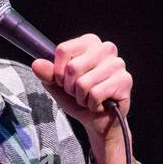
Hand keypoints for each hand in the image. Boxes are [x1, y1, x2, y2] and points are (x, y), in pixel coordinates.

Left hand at [30, 34, 132, 148]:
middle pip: (73, 67)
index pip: (63, 49)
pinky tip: (100, 103)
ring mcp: (117, 64)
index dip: (57, 71)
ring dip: (82, 97)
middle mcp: (106, 49)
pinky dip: (93, 104)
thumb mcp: (57, 86)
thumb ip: (47, 74)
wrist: (96, 120)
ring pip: (84, 83)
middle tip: (79, 92)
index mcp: (89, 43)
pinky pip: (96, 94)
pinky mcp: (125, 80)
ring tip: (89, 97)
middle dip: (70, 87)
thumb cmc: (79, 98)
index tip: (63, 81)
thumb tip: (37, 64)